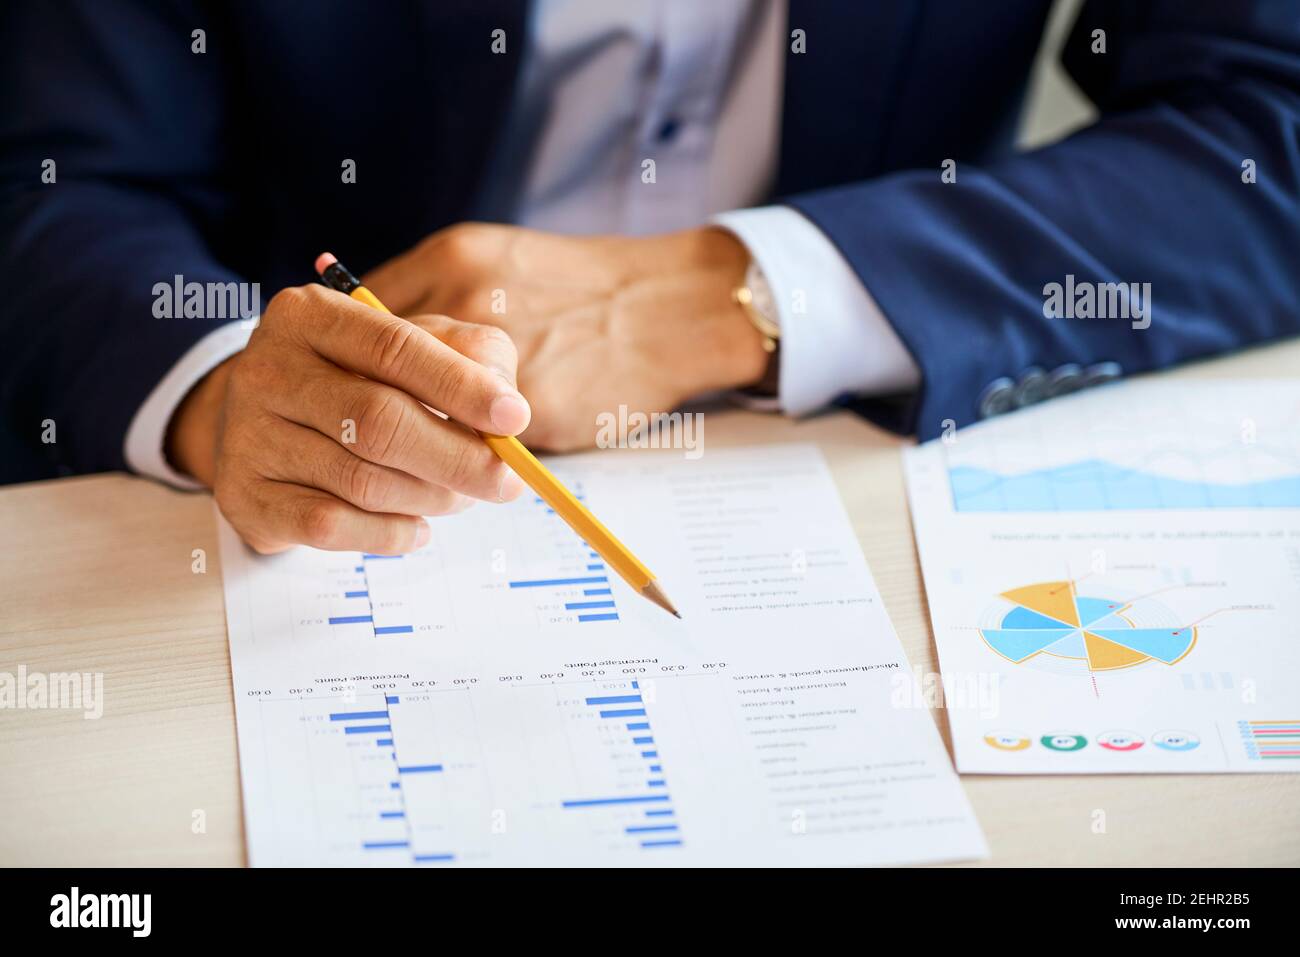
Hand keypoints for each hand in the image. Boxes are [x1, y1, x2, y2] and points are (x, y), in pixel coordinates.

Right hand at [166, 285, 531, 554]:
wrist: (262, 424)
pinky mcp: (246, 495)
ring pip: (362, 481)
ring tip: (458, 498)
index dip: (461, 386)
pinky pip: (332, 525)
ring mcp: (250, 435)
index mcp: (311, 316)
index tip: (514, 418)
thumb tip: (507, 407)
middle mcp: (268, 368)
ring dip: (429, 497)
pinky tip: (417, 527)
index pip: (395, 348)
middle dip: (458, 458)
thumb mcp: (411, 348)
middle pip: (379, 421)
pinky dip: (390, 533)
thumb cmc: (356, 380)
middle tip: (507, 481)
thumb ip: (468, 357)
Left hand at [363, 224, 769, 450]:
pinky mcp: (526, 413)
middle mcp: (464, 306)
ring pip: (422, 416)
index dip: (348, 359)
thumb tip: (380, 342)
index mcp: (453, 259)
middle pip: (378, 373)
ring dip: (420, 437)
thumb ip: (439, 292)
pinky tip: (491, 441)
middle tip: (369, 425)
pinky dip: (472, 451)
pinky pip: (473, 444)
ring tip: (435, 440)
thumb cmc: (587, 285)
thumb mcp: (501, 260)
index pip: (358, 318)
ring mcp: (493, 360)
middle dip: (371, 409)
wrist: (670, 308)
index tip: (344, 380)